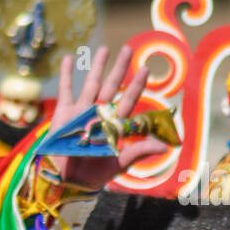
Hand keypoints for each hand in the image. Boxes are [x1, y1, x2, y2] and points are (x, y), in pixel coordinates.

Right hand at [49, 45, 164, 190]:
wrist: (66, 180)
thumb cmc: (93, 175)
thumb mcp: (118, 163)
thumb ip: (138, 151)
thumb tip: (165, 147)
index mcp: (114, 124)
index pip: (128, 100)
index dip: (136, 85)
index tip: (145, 69)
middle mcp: (99, 114)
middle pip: (112, 86)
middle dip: (120, 68)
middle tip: (128, 49)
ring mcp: (81, 112)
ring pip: (91, 84)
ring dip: (98, 67)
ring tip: (104, 49)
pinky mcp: (64, 114)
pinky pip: (66, 91)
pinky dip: (67, 76)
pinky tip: (70, 59)